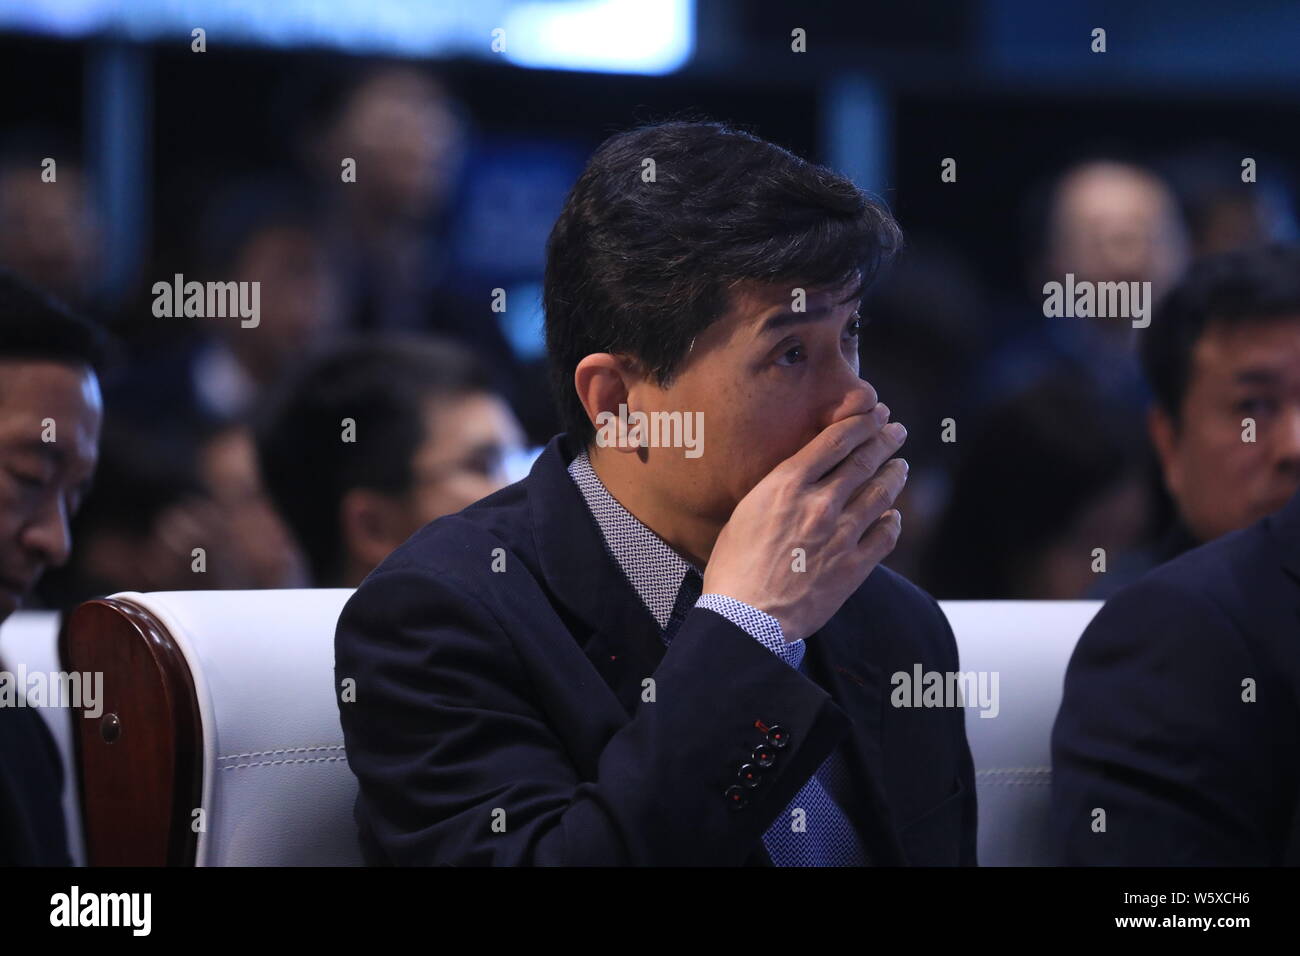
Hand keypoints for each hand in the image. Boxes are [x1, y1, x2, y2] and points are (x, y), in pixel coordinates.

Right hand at [702, 401, 907, 641]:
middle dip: (884, 441)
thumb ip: (777, 490)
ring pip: (880, 494)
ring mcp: (841, 535)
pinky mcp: (854, 567)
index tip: (874, 414)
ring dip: (894, 475)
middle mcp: (819, 504)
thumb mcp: (745, 512)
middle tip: (896, 430)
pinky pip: (885, 535)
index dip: (861, 423)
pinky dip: (892, 521)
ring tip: (900, 465)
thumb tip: (799, 478)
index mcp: (787, 485)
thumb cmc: (734, 567)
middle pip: (863, 461)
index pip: (835, 441)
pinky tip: (893, 515)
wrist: (746, 618)